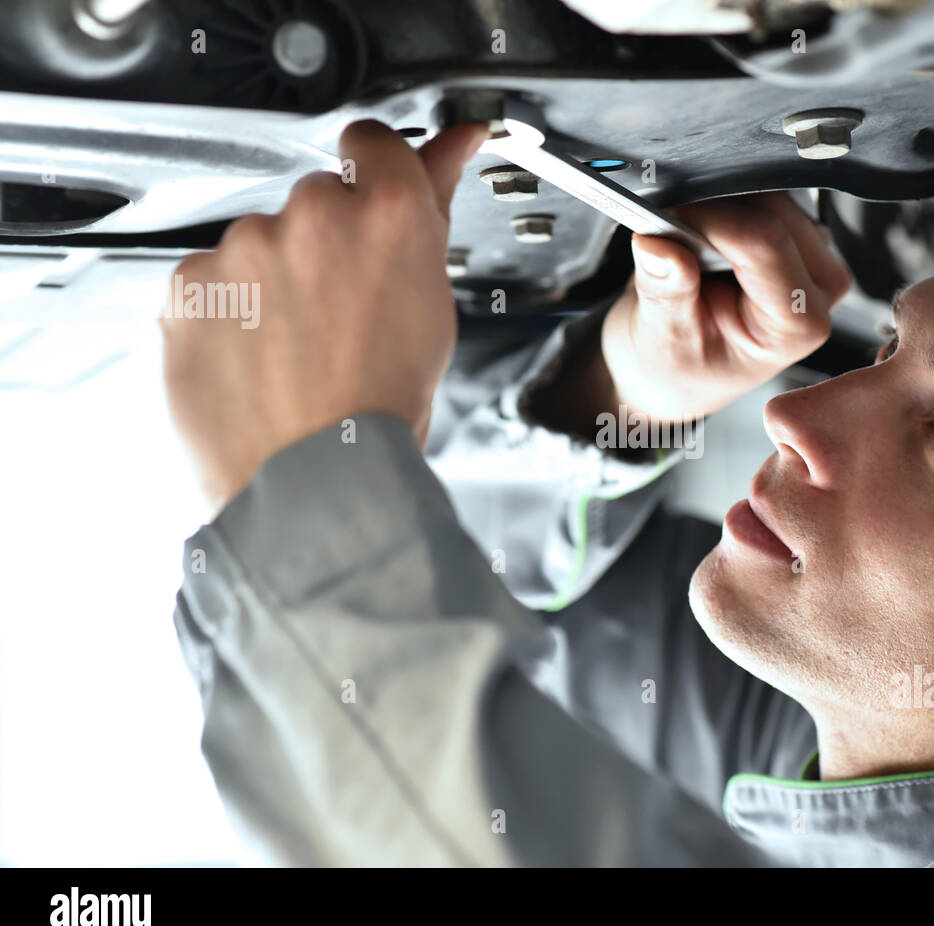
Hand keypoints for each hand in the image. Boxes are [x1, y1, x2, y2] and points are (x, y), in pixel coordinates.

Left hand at [160, 120, 487, 513]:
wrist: (317, 484)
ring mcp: (245, 248)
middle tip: (341, 313)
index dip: (373, 175)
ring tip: (297, 350)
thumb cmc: (381, 408)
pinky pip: (211, 281)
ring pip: (261, 243)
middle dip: (327, 244)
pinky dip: (228, 312)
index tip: (371, 202)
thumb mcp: (433, 306)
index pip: (373, 142)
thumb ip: (432, 211)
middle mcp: (314, 215)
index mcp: (389, 214)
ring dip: (274, 280)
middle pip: (317, 200)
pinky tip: (257, 358)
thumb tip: (452, 145)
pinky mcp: (189, 284)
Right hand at [600, 193, 851, 423]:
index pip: (763, 242)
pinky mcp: (798, 237)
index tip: (662, 219)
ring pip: (768, 196)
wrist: (680, 370)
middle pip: (771, 212)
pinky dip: (724, 205)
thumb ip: (666, 290)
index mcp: (795, 325)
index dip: (709, 219)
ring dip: (718, 207)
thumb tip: (658, 245)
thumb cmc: (680, 365)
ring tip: (684, 244)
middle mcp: (817, 290)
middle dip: (712, 211)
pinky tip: (701, 235)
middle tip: (665, 233)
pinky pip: (763, 197)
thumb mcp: (664, 339)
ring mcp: (814, 260)